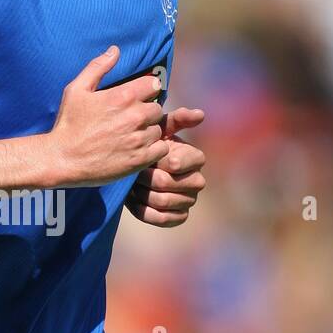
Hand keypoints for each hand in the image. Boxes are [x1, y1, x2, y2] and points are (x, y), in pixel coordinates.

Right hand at [47, 46, 169, 186]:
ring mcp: (139, 139)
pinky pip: (161, 149)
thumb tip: (115, 50)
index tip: (136, 97)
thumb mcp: (76, 90)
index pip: (153, 84)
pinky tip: (138, 149)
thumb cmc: (68, 124)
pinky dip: (153, 149)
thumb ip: (97, 67)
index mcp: (122, 96)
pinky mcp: (140, 159)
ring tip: (132, 136)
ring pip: (158, 129)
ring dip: (148, 131)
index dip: (145, 90)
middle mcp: (134, 116)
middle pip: (157, 108)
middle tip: (131, 120)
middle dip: (146, 111)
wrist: (63, 159)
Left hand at [124, 107, 205, 227]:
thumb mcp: (160, 129)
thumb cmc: (150, 145)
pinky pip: (161, 218)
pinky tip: (134, 200)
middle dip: (147, 177)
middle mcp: (197, 181)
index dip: (167, 161)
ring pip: (162, 201)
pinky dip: (143, 210)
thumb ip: (177, 119)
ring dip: (142, 193)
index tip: (152, 158)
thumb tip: (201, 114)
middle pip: (168, 183)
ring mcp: (188, 200)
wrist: (138, 171)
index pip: (183, 162)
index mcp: (195, 159)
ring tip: (131, 184)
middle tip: (133, 172)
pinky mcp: (178, 217)